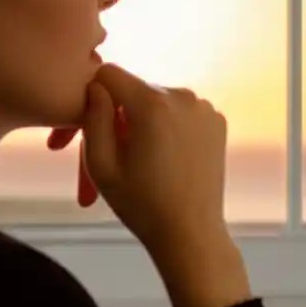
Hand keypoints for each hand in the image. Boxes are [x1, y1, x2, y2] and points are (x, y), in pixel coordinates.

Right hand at [48, 65, 251, 306]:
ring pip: (157, 101)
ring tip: (140, 159)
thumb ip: (93, 116)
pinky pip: (181, 112)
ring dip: (144, 121)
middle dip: (119, 114)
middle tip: (112, 152)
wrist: (191, 233)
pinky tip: (165, 158)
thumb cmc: (141, 205)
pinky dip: (168, 127)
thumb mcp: (101, 163)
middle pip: (134, 89)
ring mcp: (204, 108)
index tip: (87, 126)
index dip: (91, 96)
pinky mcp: (218, 122)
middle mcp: (182, 96)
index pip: (107, 73)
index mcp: (152, 103)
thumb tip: (95, 86)